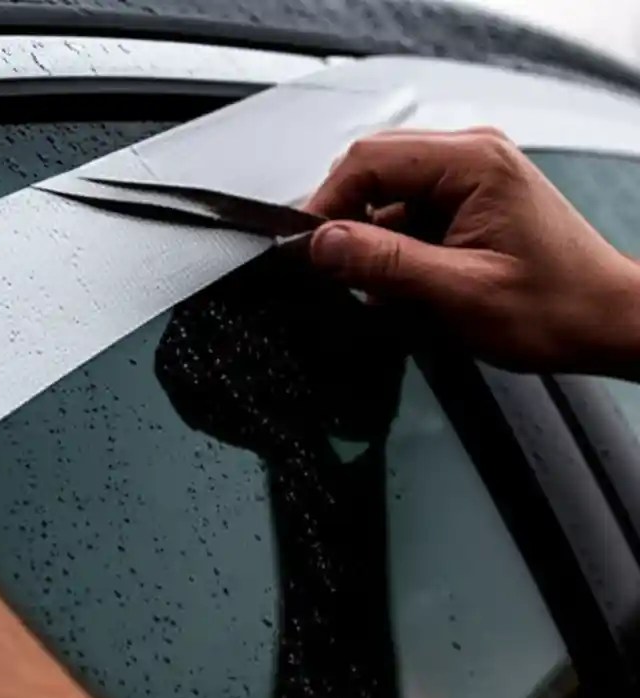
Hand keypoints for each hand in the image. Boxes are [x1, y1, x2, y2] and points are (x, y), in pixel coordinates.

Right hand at [305, 128, 639, 374]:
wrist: (608, 323)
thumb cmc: (557, 309)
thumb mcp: (460, 294)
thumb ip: (385, 264)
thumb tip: (321, 243)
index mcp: (474, 163)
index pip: (367, 160)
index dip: (326, 203)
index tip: (306, 249)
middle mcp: (471, 155)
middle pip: (371, 171)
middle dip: (348, 224)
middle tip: (340, 274)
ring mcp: (469, 175)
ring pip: (384, 197)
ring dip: (375, 244)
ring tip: (395, 293)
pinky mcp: (466, 200)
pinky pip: (406, 214)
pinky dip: (396, 251)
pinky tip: (412, 288)